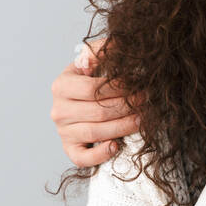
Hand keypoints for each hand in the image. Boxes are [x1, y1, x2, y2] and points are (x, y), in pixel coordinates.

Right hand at [50, 37, 141, 166]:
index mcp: (61, 85)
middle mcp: (58, 110)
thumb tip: (106, 47)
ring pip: (95, 133)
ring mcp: (63, 132)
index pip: (92, 89)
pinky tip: (116, 146)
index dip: (119, 88)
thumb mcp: (93, 62)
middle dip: (127, 106)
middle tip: (147, 101)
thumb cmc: (92, 80)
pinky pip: (82, 158)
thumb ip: (100, 51)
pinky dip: (99, 154)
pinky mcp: (70, 149)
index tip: (139, 84)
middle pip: (97, 111)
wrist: (81, 102)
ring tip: (142, 119)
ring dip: (123, 127)